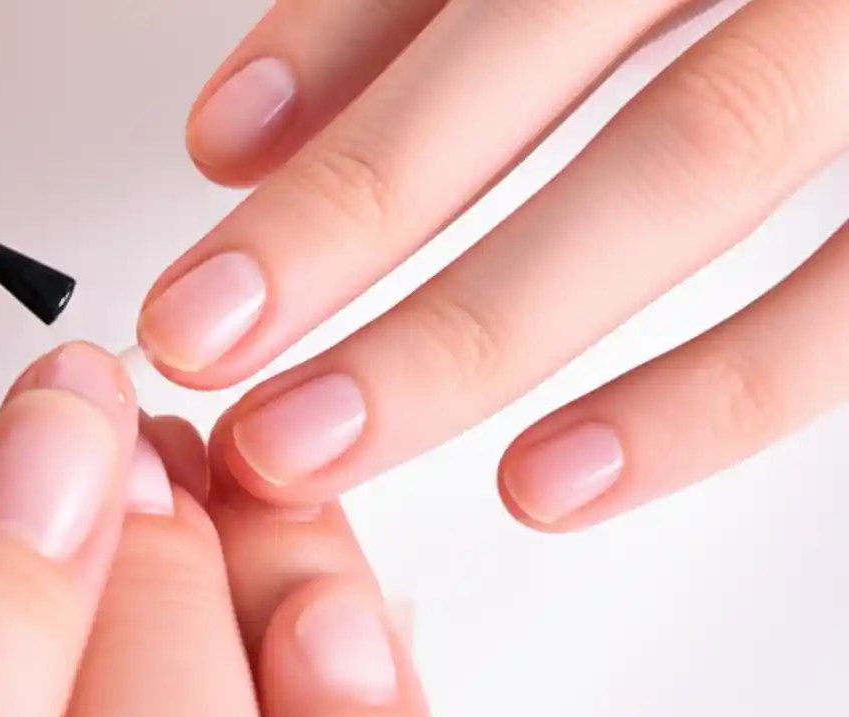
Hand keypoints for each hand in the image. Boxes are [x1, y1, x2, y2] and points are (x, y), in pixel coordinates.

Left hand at [138, 0, 848, 529]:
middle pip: (538, 63)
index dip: (317, 66)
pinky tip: (547, 482)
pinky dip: (703, 402)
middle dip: (351, 219)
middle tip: (202, 346)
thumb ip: (405, 10)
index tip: (200, 209)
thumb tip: (239, 133)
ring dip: (473, 327)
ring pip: (681, 170)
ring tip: (317, 436)